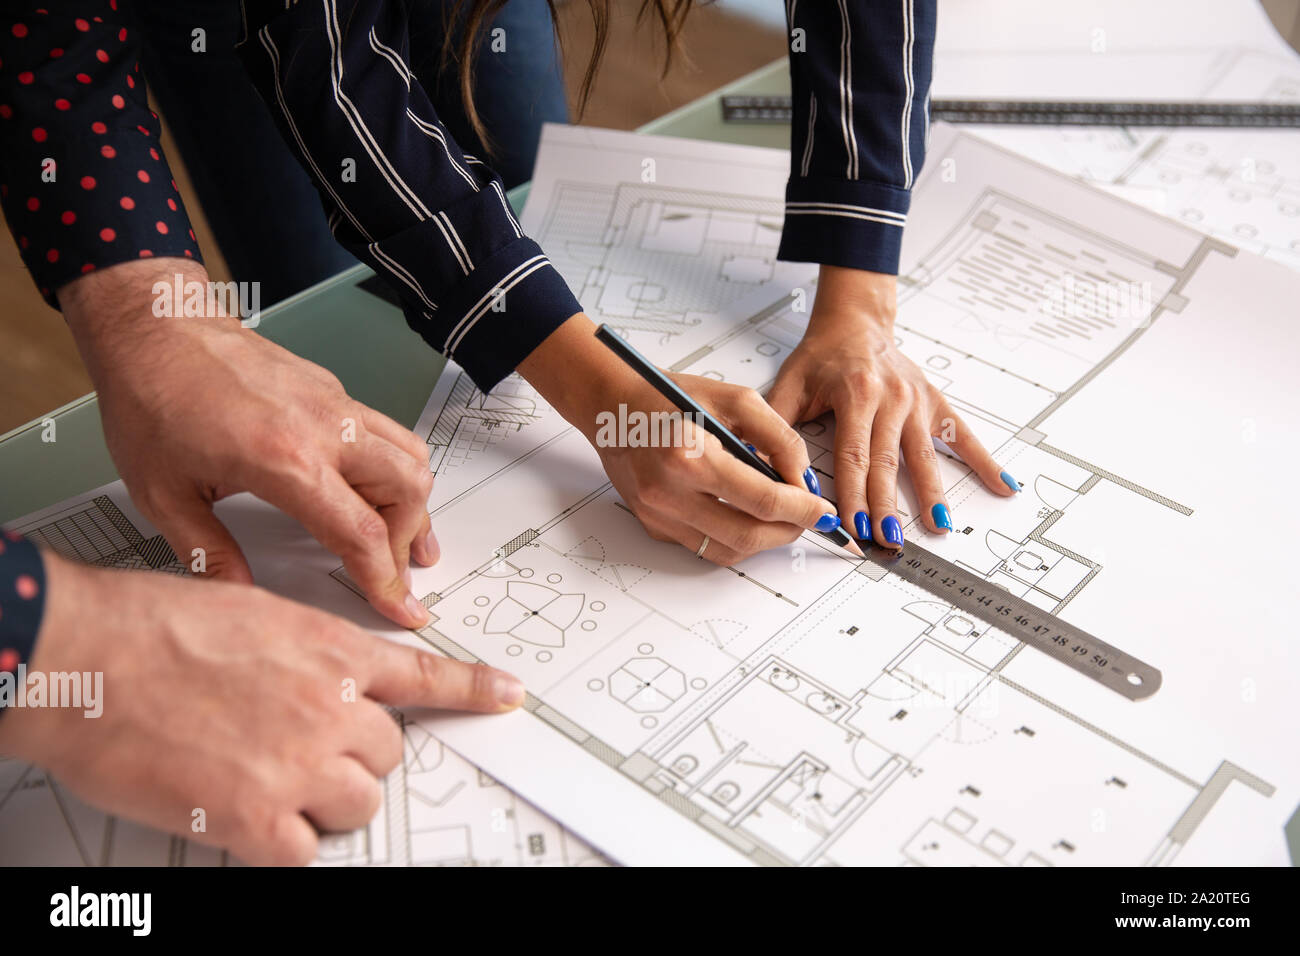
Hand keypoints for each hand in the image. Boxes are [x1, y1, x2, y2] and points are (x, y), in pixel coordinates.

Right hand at [0, 552, 524, 864]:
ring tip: (266, 779)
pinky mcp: (254, 818)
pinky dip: (280, 842)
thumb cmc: (151, 627)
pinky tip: (245, 815)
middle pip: (387, 753)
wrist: (87, 655)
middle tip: (296, 746)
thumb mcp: (253, 615)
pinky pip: (303, 852)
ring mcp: (298, 765)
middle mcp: (329, 707)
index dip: (472, 688)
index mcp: (330, 652)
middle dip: (351, 755)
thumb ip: (303, 655)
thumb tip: (319, 686)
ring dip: (322, 800)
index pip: (425, 675)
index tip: (507, 694)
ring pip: (357, 801)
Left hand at [58, 259, 434, 627]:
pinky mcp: (332, 388)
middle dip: (409, 542)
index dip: (385, 580)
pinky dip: (395, 466)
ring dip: (413, 501)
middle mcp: (323, 427)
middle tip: (394, 573)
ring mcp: (333, 403)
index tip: (398, 607)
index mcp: (284, 460)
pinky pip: (386, 430)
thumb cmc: (151, 397)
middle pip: (408, 490)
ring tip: (404, 535)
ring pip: (410, 453)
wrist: (154, 327)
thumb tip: (238, 593)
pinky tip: (374, 486)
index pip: (362, 532)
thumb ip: (207, 554)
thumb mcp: (163, 495)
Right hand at [518, 314, 843, 564]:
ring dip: (763, 540)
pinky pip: (704, 545)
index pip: (761, 500)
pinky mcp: (653, 526)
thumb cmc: (669, 397)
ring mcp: (657, 515)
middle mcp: (668, 493)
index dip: (802, 510)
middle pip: (747, 535)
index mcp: (689, 457)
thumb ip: (779, 439)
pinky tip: (743, 514)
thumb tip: (804, 480)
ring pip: (727, 550)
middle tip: (808, 518)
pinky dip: (733, 536)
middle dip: (788, 531)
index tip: (823, 511)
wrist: (613, 407)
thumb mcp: (736, 400)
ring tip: (780, 518)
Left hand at [766, 266, 1018, 547]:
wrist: (856, 322)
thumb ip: (773, 425)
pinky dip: (984, 460)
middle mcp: (891, 398)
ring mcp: (916, 401)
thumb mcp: (790, 384)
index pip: (854, 455)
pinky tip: (1003, 484)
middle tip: (888, 539)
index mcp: (856, 394)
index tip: (853, 524)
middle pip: (888, 463)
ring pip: (924, 456)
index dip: (854, 493)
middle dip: (887, 506)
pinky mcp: (934, 402)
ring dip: (931, 494)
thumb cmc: (823, 355)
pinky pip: (962, 433)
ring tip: (936, 527)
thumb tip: (751, 460)